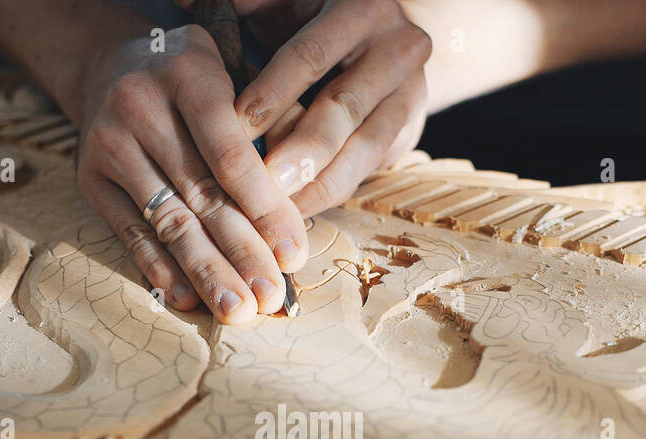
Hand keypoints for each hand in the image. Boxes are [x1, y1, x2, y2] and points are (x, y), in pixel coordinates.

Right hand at [75, 24, 308, 322]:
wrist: (108, 65)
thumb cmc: (194, 82)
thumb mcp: (234, 79)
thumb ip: (268, 131)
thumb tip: (299, 210)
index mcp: (189, 76)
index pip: (231, 157)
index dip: (265, 211)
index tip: (293, 256)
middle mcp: (141, 107)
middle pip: (201, 195)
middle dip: (241, 253)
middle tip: (269, 297)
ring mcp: (109, 145)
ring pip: (167, 221)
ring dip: (205, 272)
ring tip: (236, 310)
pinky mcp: (89, 179)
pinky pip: (130, 232)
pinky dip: (159, 268)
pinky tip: (187, 299)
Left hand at [232, 0, 431, 216]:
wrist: (377, 39)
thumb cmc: (309, 19)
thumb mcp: (280, 5)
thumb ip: (246, 5)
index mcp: (359, 10)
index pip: (311, 55)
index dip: (274, 91)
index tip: (236, 124)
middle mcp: (395, 50)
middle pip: (343, 108)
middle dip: (302, 149)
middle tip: (267, 181)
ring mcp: (409, 94)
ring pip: (365, 147)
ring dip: (321, 182)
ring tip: (283, 209)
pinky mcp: (408, 131)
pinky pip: (368, 169)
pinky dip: (331, 192)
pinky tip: (298, 210)